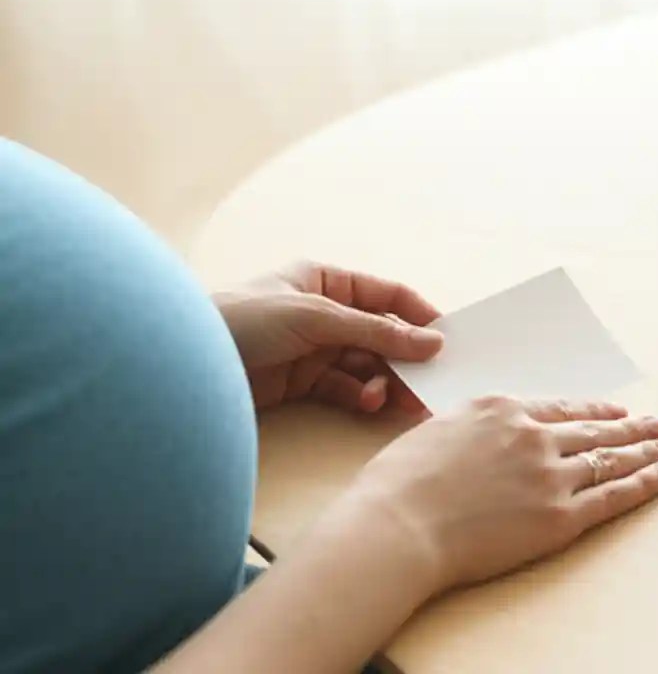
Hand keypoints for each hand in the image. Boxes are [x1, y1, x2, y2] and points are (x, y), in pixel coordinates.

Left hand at [214, 261, 442, 412]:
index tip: (448, 341)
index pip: (387, 295)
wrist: (183, 365)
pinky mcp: (302, 383)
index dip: (418, 316)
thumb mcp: (317, 317)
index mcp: (326, 281)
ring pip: (367, 364)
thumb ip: (376, 330)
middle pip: (381, 334)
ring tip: (400, 401)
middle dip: (406, 358)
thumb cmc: (244, 321)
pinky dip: (361, 396)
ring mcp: (313, 349)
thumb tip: (433, 340)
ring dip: (386, 381)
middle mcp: (324, 312)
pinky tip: (367, 402)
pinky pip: (346, 388)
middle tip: (433, 384)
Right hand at [350, 396, 657, 593]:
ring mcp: (551, 474)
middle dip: (633, 425)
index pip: (563, 407)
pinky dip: (643, 484)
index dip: (596, 409)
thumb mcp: (434, 431)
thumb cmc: (399, 483)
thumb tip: (476, 434)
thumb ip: (469, 429)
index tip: (615, 410)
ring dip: (646, 451)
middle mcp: (534, 435)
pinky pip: (612, 496)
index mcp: (503, 409)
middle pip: (596, 428)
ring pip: (611, 458)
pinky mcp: (559, 516)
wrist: (399, 524)